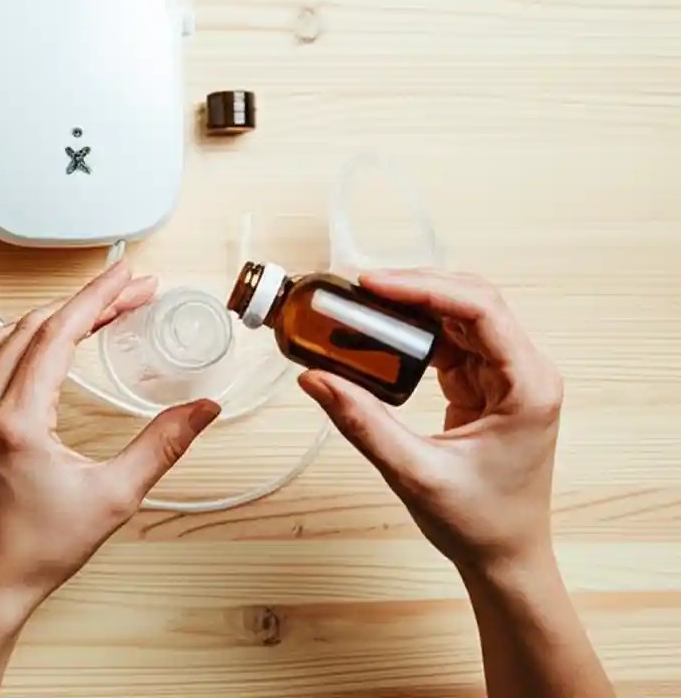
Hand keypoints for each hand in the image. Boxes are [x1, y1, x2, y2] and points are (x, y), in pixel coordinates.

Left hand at [0, 261, 221, 610]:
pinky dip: (10, 340)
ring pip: (1, 337)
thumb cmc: (38, 550)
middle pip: (35, 327)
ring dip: (46, 319)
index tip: (128, 275)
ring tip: (88, 317)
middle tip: (129, 297)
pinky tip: (31, 345)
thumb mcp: (113, 497)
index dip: (99, 296)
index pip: (60, 332)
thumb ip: (162, 445)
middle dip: (86, 305)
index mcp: (18, 419)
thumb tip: (202, 410)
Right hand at [298, 269, 563, 573]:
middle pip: (470, 303)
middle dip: (414, 289)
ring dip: (411, 307)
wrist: (504, 557)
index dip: (424, 288)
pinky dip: (412, 334)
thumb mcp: (414, 472)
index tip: (373, 285)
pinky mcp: (484, 385)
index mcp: (528, 386)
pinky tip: (378, 334)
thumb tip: (315, 379)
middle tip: (358, 290)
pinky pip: (448, 342)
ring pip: (458, 317)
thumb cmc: (479, 522)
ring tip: (361, 306)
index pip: (481, 310)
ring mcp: (505, 376)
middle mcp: (524, 372)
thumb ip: (363, 423)